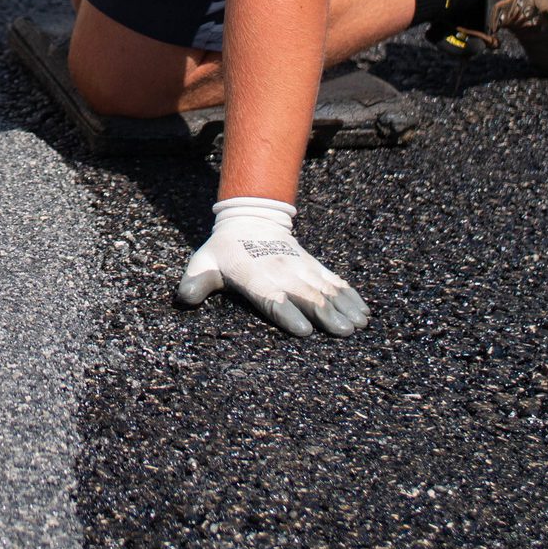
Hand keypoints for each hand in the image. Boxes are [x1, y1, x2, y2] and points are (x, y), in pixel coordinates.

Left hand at [175, 197, 368, 337]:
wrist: (250, 217)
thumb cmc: (224, 250)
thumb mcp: (204, 261)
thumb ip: (195, 281)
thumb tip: (183, 300)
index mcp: (254, 276)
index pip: (270, 297)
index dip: (286, 312)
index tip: (303, 330)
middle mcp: (280, 272)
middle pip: (304, 295)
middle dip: (324, 314)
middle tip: (343, 332)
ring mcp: (300, 267)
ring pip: (323, 289)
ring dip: (342, 307)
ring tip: (358, 324)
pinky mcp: (313, 264)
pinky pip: (334, 280)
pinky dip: (349, 295)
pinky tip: (364, 311)